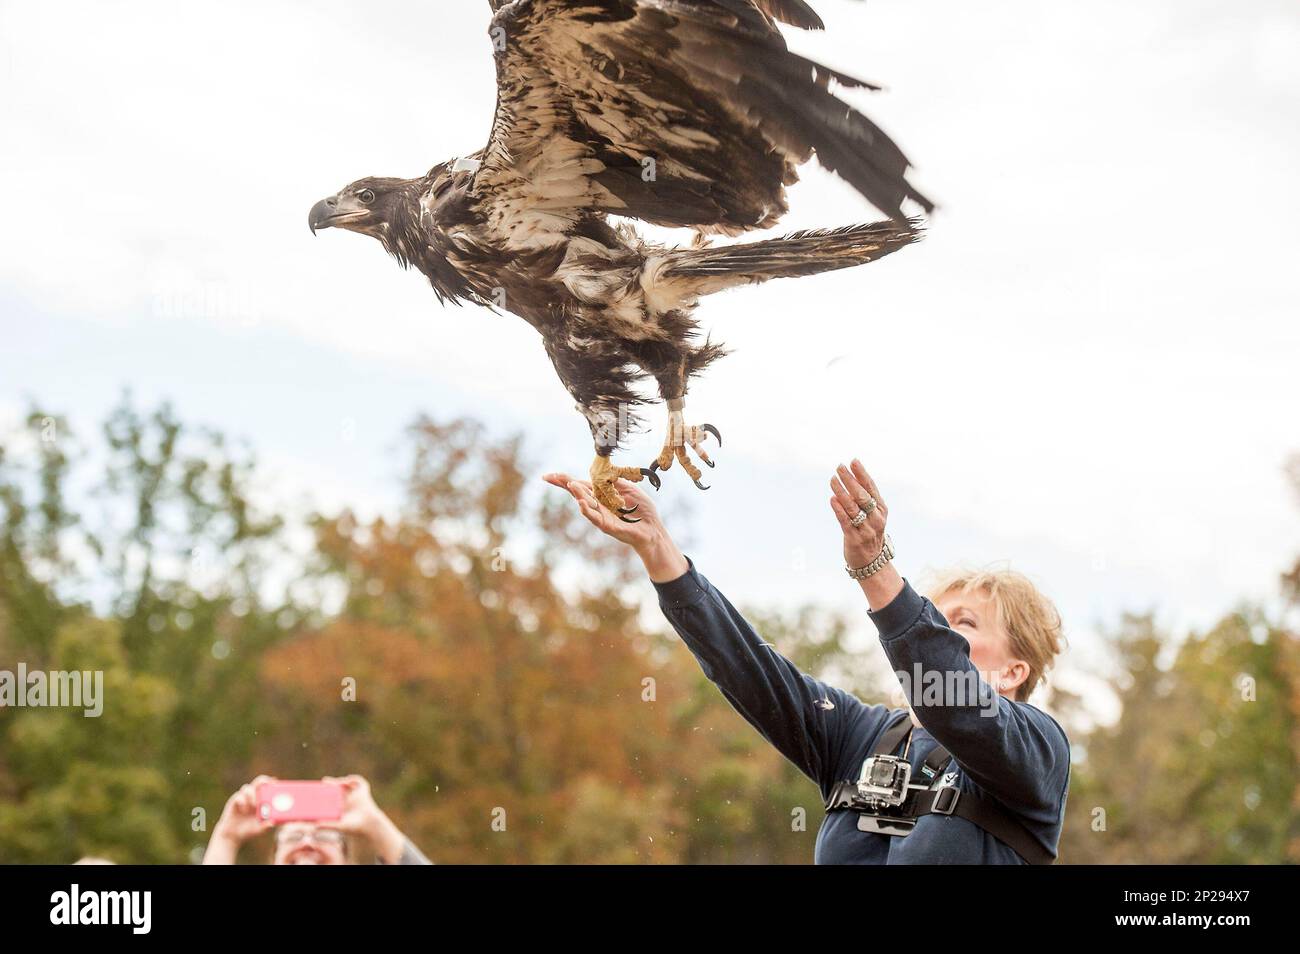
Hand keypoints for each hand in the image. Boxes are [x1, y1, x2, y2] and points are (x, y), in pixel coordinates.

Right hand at [204, 775, 274, 862]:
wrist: (233, 835)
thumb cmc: (249, 830)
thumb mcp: (259, 829)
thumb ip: (266, 826)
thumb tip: (273, 823)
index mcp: (262, 800)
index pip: (268, 786)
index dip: (272, 783)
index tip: (276, 783)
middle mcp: (253, 796)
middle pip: (259, 781)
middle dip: (263, 781)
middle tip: (267, 784)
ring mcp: (243, 798)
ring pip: (247, 788)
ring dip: (252, 794)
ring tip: (255, 805)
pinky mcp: (234, 801)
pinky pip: (238, 796)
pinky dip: (243, 801)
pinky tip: (244, 810)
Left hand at [324, 774, 405, 863]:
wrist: (367, 825)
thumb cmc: (353, 828)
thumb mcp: (338, 826)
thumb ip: (327, 826)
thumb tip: (314, 826)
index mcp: (340, 805)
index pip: (331, 795)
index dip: (325, 791)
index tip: (317, 790)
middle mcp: (348, 798)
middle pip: (338, 787)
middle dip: (331, 784)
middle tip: (324, 782)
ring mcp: (355, 794)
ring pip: (347, 783)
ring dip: (340, 780)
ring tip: (334, 781)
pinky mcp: (363, 791)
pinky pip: (359, 780)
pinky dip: (353, 778)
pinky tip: (347, 779)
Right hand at [542, 472, 687, 582]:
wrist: (653, 529)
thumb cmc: (642, 511)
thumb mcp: (630, 489)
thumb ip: (616, 481)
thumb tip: (602, 473)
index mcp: (602, 495)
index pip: (581, 485)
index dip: (566, 480)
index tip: (550, 475)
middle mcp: (598, 505)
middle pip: (577, 493)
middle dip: (564, 484)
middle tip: (550, 476)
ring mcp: (600, 516)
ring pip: (585, 503)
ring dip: (577, 493)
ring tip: (570, 483)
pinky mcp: (607, 526)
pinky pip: (594, 518)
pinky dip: (586, 510)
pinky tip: (581, 503)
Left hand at [830, 459, 887, 565]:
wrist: (872, 562)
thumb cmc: (869, 531)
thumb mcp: (872, 514)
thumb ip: (864, 497)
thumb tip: (849, 475)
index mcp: (881, 508)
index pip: (871, 487)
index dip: (862, 474)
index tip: (853, 461)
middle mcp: (876, 518)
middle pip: (862, 495)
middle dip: (850, 480)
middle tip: (839, 467)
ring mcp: (866, 529)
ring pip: (853, 507)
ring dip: (841, 491)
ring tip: (832, 479)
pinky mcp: (854, 539)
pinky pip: (845, 521)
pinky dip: (839, 509)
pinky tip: (832, 499)